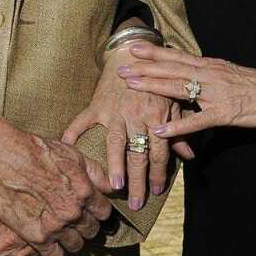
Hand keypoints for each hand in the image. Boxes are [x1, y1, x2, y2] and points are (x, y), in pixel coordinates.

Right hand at [0, 109, 114, 255]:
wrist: (4, 158)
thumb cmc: (37, 151)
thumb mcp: (72, 154)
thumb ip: (95, 173)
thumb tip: (113, 186)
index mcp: (85, 191)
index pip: (105, 213)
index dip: (99, 212)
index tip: (93, 212)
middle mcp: (73, 212)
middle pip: (92, 231)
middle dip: (87, 226)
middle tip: (79, 223)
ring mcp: (55, 226)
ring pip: (76, 246)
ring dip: (73, 241)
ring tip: (66, 235)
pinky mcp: (37, 237)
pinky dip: (56, 254)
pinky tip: (53, 247)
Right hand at [59, 41, 190, 210]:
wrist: (133, 53)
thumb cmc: (155, 80)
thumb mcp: (173, 103)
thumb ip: (179, 130)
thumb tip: (189, 156)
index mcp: (156, 117)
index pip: (159, 152)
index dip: (158, 174)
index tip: (156, 191)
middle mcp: (136, 116)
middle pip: (138, 154)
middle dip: (137, 181)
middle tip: (135, 203)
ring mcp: (115, 111)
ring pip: (115, 143)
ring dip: (115, 165)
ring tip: (113, 185)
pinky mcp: (98, 105)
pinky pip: (83, 120)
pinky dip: (73, 131)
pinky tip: (66, 145)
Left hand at [119, 44, 255, 137]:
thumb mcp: (228, 73)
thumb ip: (208, 75)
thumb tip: (190, 74)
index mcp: (210, 66)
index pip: (177, 56)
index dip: (154, 52)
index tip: (133, 47)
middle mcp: (209, 75)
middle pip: (171, 68)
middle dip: (144, 67)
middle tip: (120, 67)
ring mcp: (216, 93)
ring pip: (179, 87)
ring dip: (152, 87)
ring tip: (130, 87)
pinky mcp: (225, 113)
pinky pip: (197, 120)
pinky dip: (177, 125)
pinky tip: (159, 130)